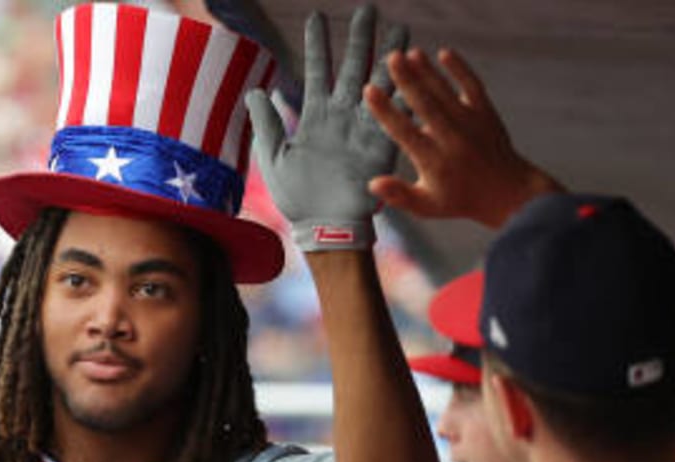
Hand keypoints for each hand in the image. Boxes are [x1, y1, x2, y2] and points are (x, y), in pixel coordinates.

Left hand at [246, 6, 406, 252]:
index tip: (318, 16)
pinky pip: (398, 113)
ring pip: (381, 82)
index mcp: (316, 116)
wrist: (326, 227)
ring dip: (391, 56)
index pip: (317, 70)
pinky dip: (408, 92)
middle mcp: (343, 116)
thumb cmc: (297, 198)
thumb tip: (255, 91)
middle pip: (353, 66)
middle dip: (361, 38)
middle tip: (368, 9)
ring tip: (402, 29)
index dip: (318, 43)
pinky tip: (418, 70)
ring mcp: (365, 127)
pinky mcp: (385, 143)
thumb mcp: (273, 158)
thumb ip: (267, 124)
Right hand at [363, 47, 561, 227]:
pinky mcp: (485, 113)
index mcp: (434, 161)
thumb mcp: (426, 205)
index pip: (405, 132)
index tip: (370, 91)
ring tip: (409, 53)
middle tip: (391, 58)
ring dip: (428, 71)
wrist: (507, 192)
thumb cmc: (459, 199)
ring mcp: (471, 123)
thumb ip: (399, 195)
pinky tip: (444, 53)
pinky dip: (460, 69)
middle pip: (426, 105)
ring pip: (446, 92)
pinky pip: (472, 86)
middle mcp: (452, 139)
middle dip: (408, 80)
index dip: (386, 111)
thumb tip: (372, 183)